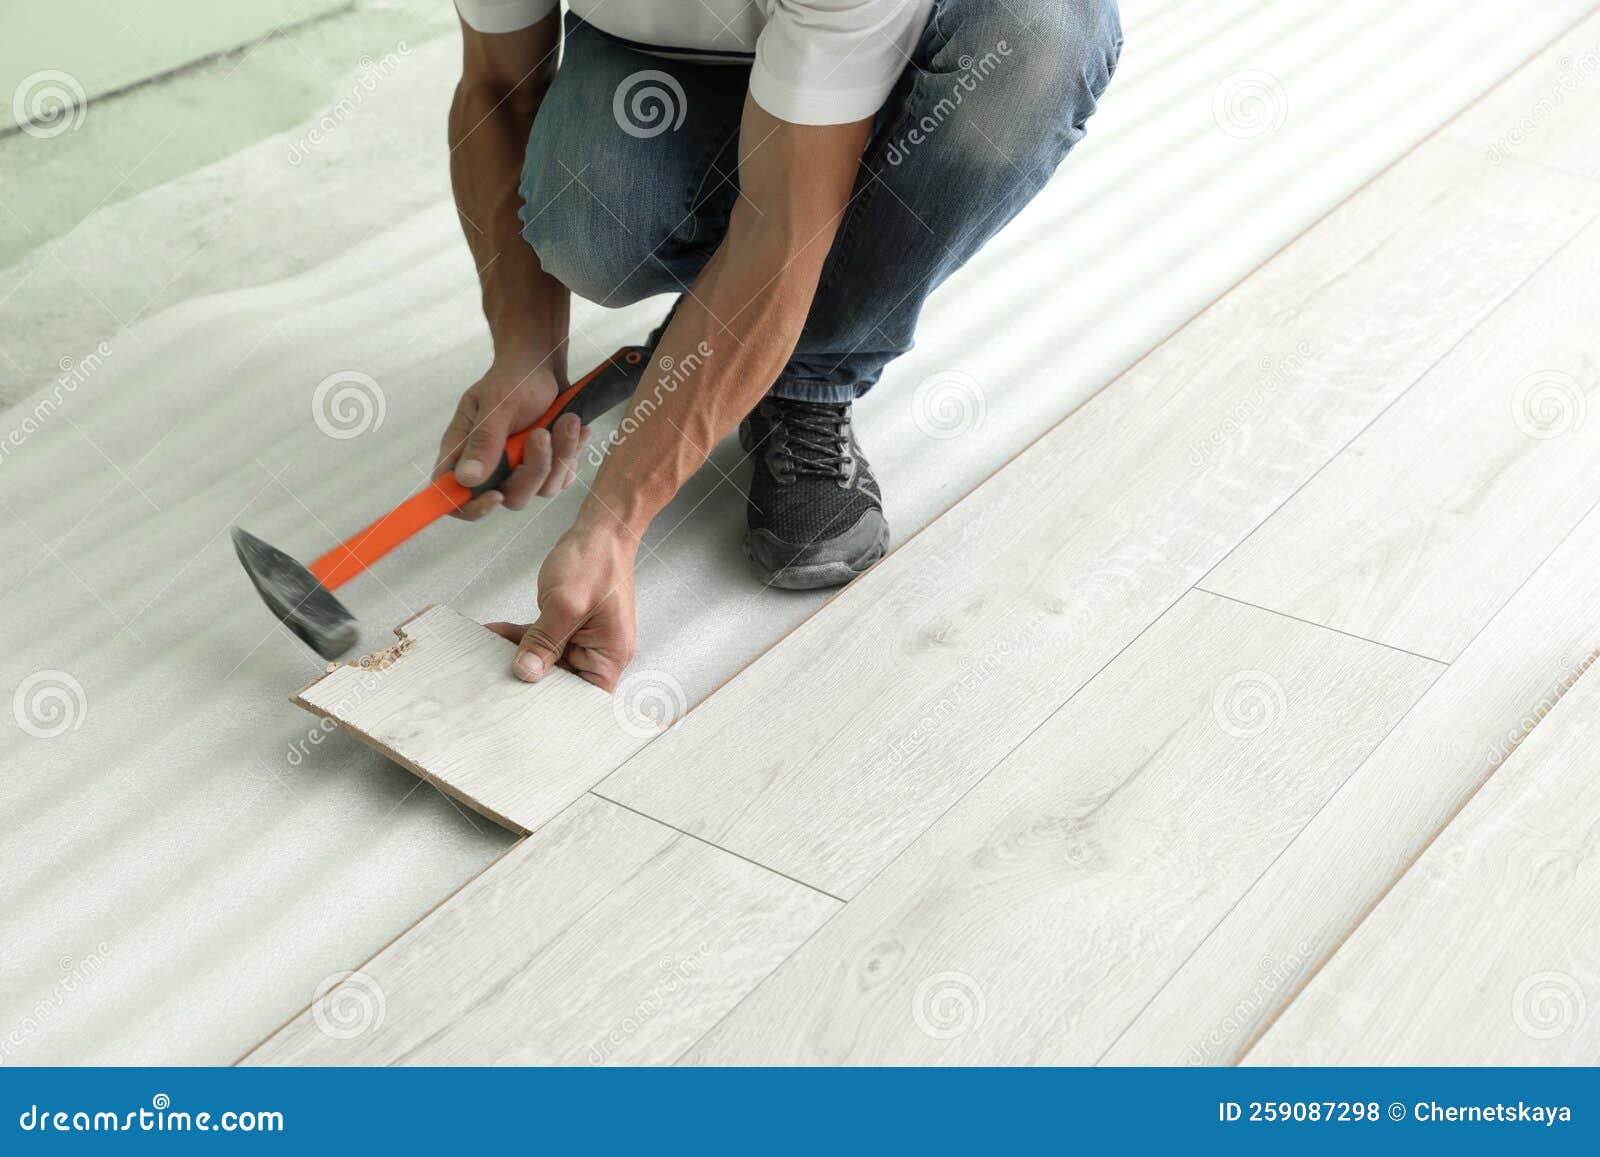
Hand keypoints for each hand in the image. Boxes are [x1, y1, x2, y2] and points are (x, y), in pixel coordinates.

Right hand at [435, 358, 589, 519]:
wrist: (544, 365)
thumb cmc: (514, 378)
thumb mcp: (498, 404)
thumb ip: (484, 441)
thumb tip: (467, 478)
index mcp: (464, 451)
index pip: (454, 496)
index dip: (471, 508)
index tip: (496, 495)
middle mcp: (491, 465)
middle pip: (510, 497)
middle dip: (534, 469)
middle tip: (543, 434)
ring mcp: (519, 468)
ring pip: (542, 489)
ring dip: (559, 455)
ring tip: (566, 421)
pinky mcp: (546, 466)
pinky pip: (562, 478)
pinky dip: (571, 454)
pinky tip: (574, 429)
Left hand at [486, 517, 637, 690]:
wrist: (601, 530)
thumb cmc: (597, 561)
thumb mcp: (565, 604)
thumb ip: (544, 641)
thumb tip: (526, 672)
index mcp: (610, 655)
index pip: (584, 697)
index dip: (555, 705)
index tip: (523, 705)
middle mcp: (599, 652)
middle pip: (562, 680)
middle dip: (529, 677)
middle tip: (497, 676)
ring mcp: (583, 639)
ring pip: (547, 660)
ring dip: (518, 653)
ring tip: (488, 650)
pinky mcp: (569, 626)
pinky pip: (542, 640)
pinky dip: (520, 637)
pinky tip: (495, 633)